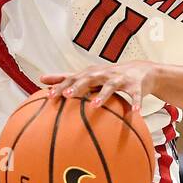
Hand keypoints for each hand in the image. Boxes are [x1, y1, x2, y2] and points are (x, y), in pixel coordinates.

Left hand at [40, 61, 157, 112]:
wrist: (141, 70)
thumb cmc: (108, 75)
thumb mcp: (87, 75)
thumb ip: (65, 78)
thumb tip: (41, 79)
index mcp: (91, 74)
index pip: (73, 78)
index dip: (61, 86)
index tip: (49, 95)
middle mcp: (104, 74)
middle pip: (89, 79)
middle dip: (77, 86)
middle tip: (67, 95)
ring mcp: (120, 79)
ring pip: (110, 86)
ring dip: (103, 95)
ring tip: (95, 105)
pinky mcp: (136, 86)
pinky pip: (136, 95)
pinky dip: (136, 102)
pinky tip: (136, 112)